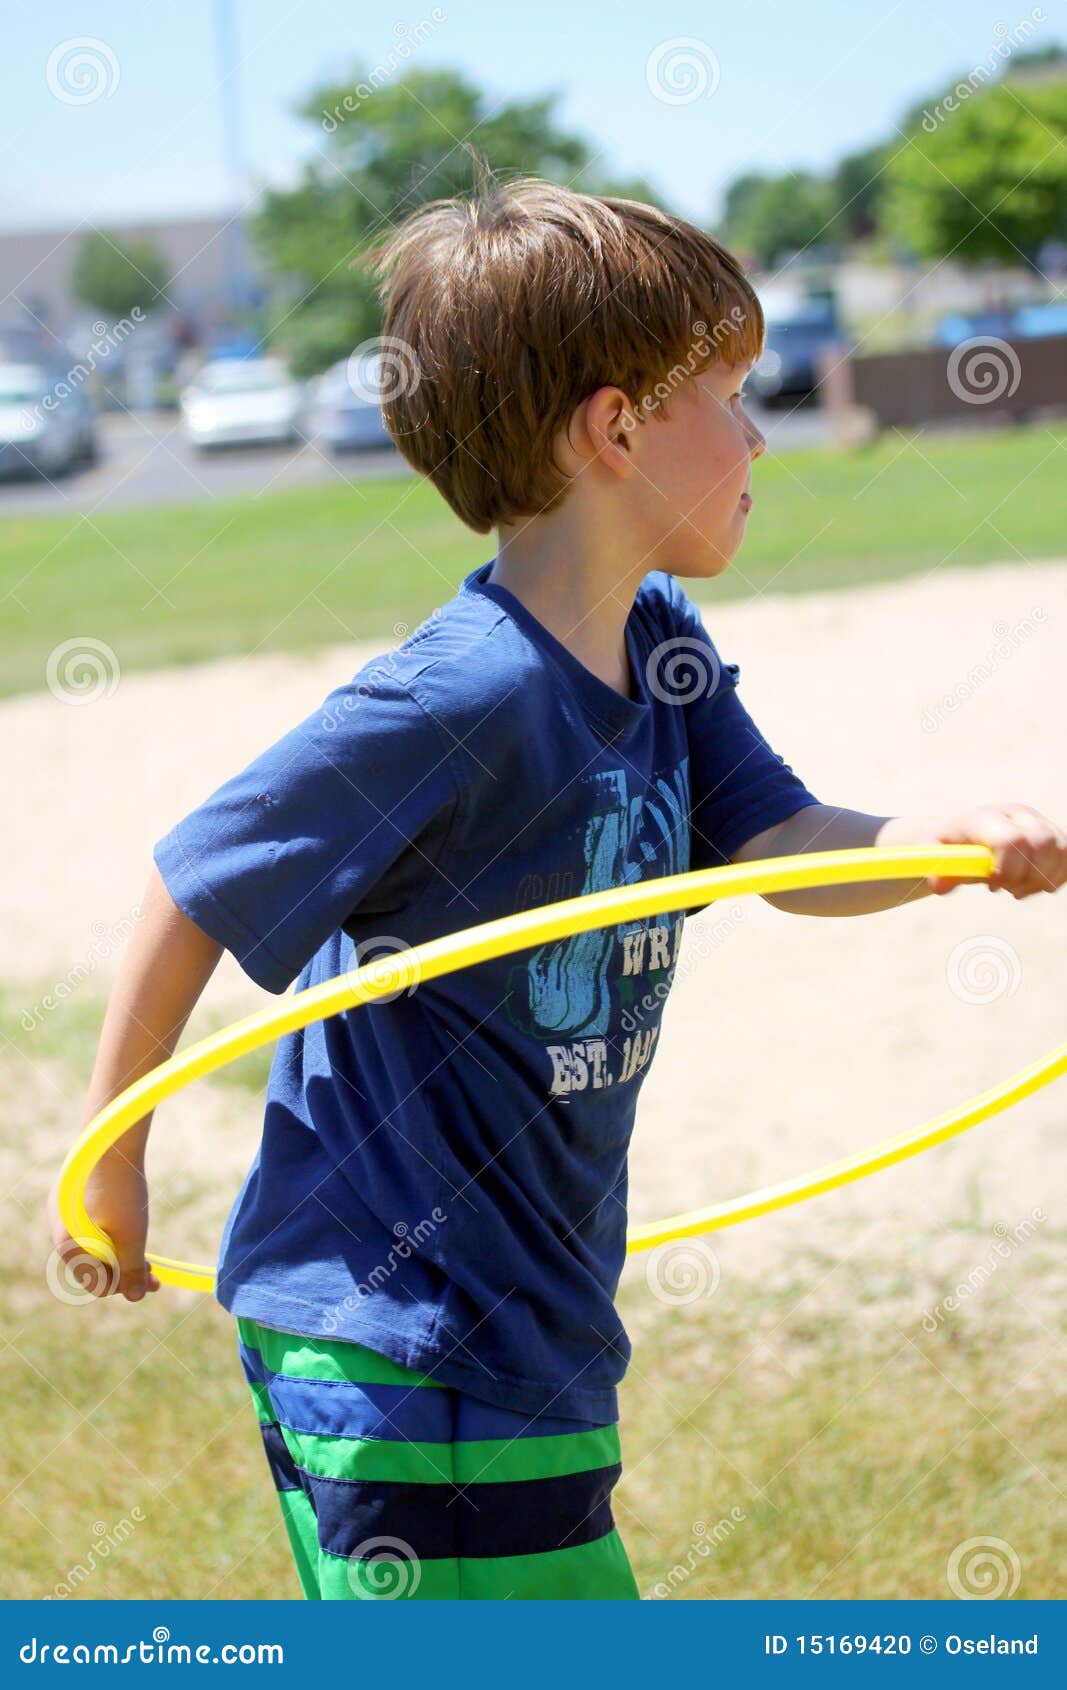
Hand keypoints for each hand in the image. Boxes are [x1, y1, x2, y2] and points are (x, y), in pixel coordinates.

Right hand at [46, 1151, 160, 1302]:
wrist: (112, 1138)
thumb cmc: (121, 1189)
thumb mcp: (132, 1236)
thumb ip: (132, 1270)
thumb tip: (135, 1297)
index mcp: (67, 1246)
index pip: (96, 1284)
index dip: (125, 1286)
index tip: (151, 1279)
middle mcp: (58, 1231)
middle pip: (94, 1266)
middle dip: (125, 1269)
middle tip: (154, 1270)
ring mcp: (62, 1213)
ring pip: (93, 1245)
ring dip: (120, 1252)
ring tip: (146, 1252)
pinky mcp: (71, 1198)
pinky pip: (90, 1225)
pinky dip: (111, 1231)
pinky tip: (130, 1224)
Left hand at [920, 803, 1066, 897]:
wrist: (961, 837)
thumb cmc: (948, 848)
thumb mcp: (934, 857)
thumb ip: (938, 869)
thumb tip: (939, 884)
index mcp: (986, 817)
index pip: (1010, 838)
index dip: (1008, 867)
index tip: (994, 885)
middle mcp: (1016, 814)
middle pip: (1041, 842)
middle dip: (1026, 875)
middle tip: (1006, 889)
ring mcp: (1037, 823)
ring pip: (1059, 850)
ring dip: (1042, 879)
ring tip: (1017, 889)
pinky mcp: (1051, 835)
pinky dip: (1056, 877)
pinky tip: (1035, 884)